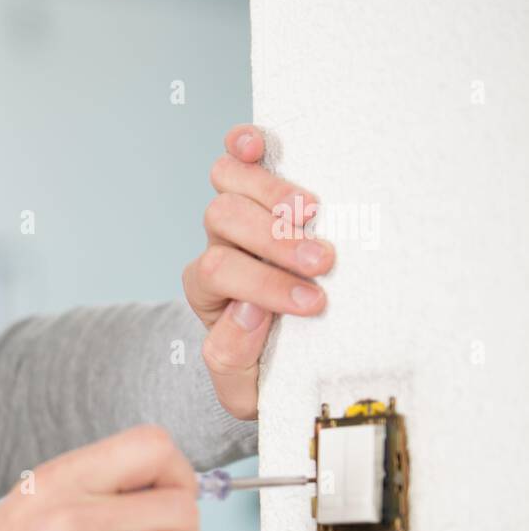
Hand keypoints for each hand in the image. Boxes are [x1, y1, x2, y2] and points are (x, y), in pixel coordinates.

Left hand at [182, 124, 333, 419]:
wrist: (287, 352)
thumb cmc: (270, 367)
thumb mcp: (245, 386)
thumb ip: (234, 358)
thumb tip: (248, 311)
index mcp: (207, 291)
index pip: (216, 272)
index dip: (262, 283)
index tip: (312, 303)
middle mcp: (217, 247)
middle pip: (223, 220)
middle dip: (274, 241)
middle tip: (322, 261)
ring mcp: (236, 214)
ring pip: (228, 183)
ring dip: (271, 194)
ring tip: (312, 212)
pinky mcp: (260, 190)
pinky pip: (238, 157)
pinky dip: (245, 145)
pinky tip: (256, 144)